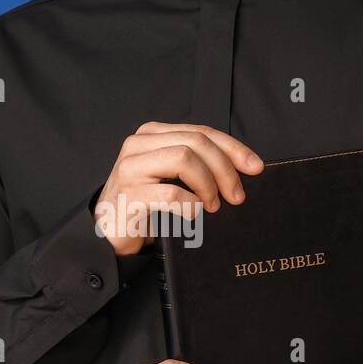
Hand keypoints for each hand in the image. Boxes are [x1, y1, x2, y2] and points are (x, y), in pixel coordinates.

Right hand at [93, 122, 263, 255]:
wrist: (108, 232)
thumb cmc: (145, 203)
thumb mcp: (169, 175)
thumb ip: (195, 163)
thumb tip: (241, 167)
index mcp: (152, 134)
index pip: (201, 131)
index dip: (233, 148)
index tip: (255, 167)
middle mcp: (139, 144)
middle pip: (196, 142)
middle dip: (225, 168)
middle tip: (236, 195)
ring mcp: (130, 168)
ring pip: (184, 159)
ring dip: (208, 184)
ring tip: (213, 205)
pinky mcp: (128, 194)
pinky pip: (170, 193)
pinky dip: (191, 205)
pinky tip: (194, 214)